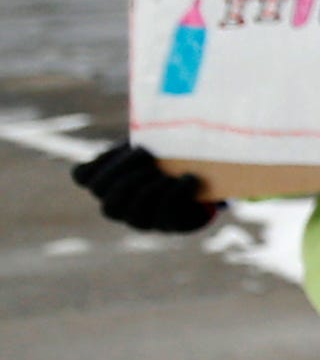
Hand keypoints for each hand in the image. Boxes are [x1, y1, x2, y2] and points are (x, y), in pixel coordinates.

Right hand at [70, 142, 217, 232]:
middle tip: (146, 153)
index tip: (127, 145)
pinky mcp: (165, 225)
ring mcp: (138, 219)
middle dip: (123, 170)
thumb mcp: (151, 144)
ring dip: (148, 187)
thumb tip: (145, 135)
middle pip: (102, 192)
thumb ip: (139, 138)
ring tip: (165, 171)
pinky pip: (163, 216)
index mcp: (104, 182)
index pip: (82, 176)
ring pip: (130, 209)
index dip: (99, 160)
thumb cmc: (168, 159)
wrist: (198, 183)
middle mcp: (115, 204)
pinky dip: (175, 194)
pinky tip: (188, 179)